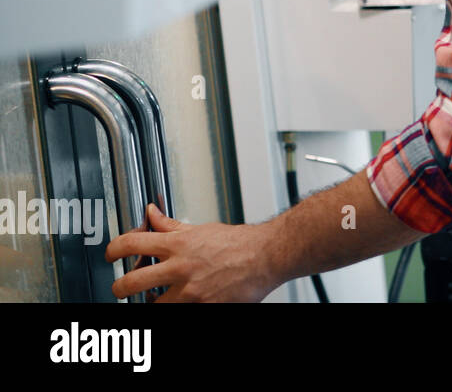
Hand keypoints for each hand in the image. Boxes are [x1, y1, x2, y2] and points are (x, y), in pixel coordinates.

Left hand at [106, 204, 278, 302]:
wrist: (267, 256)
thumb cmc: (240, 243)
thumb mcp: (201, 229)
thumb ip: (172, 226)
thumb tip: (152, 214)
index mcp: (178, 244)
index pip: (131, 244)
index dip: (113, 251)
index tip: (110, 255)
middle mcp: (180, 268)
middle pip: (130, 283)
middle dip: (119, 287)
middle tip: (121, 287)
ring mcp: (190, 291)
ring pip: (152, 304)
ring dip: (151, 301)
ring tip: (156, 297)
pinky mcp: (202, 307)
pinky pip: (179, 310)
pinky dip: (177, 306)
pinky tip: (182, 300)